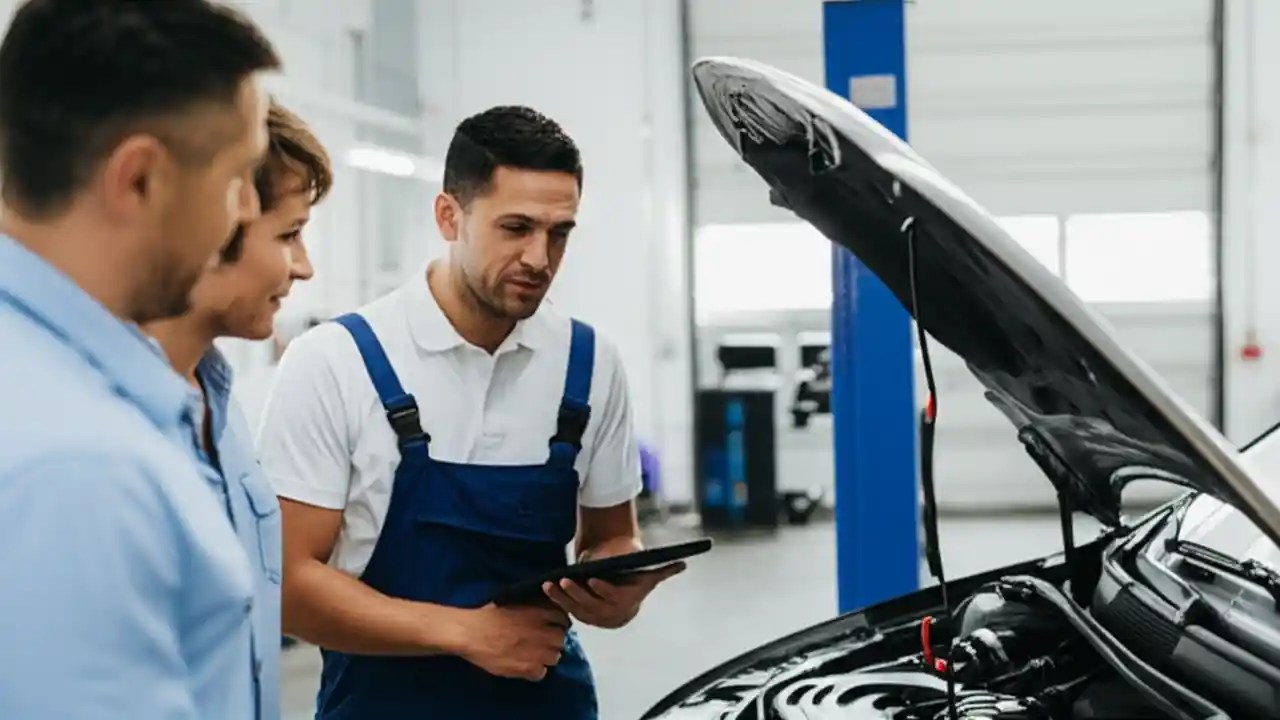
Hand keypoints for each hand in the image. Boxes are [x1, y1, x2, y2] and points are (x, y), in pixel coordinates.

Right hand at [456, 603, 570, 680]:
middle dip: (554, 640)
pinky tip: (526, 666)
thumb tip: (544, 608)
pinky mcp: (527, 669)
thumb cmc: (487, 615)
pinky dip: (536, 671)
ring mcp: (536, 652)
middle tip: (543, 642)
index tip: (552, 625)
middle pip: (561, 639)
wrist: (471, 633)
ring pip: (555, 657)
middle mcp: (541, 632)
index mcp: (538, 613)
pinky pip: (541, 673)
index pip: (562, 618)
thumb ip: (532, 607)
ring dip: (547, 656)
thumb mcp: (513, 602)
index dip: (558, 623)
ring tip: (535, 655)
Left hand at [543, 562, 685, 628]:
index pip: (614, 597)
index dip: (603, 590)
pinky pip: (568, 609)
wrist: (622, 596)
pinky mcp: (582, 616)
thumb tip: (683, 564)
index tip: (591, 580)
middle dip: (576, 592)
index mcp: (627, 602)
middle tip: (564, 579)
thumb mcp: (647, 574)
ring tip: (549, 583)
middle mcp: (611, 614)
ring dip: (562, 597)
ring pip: (576, 608)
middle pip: (591, 604)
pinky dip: (557, 600)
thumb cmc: (634, 579)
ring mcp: (595, 617)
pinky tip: (547, 588)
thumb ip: (663, 570)